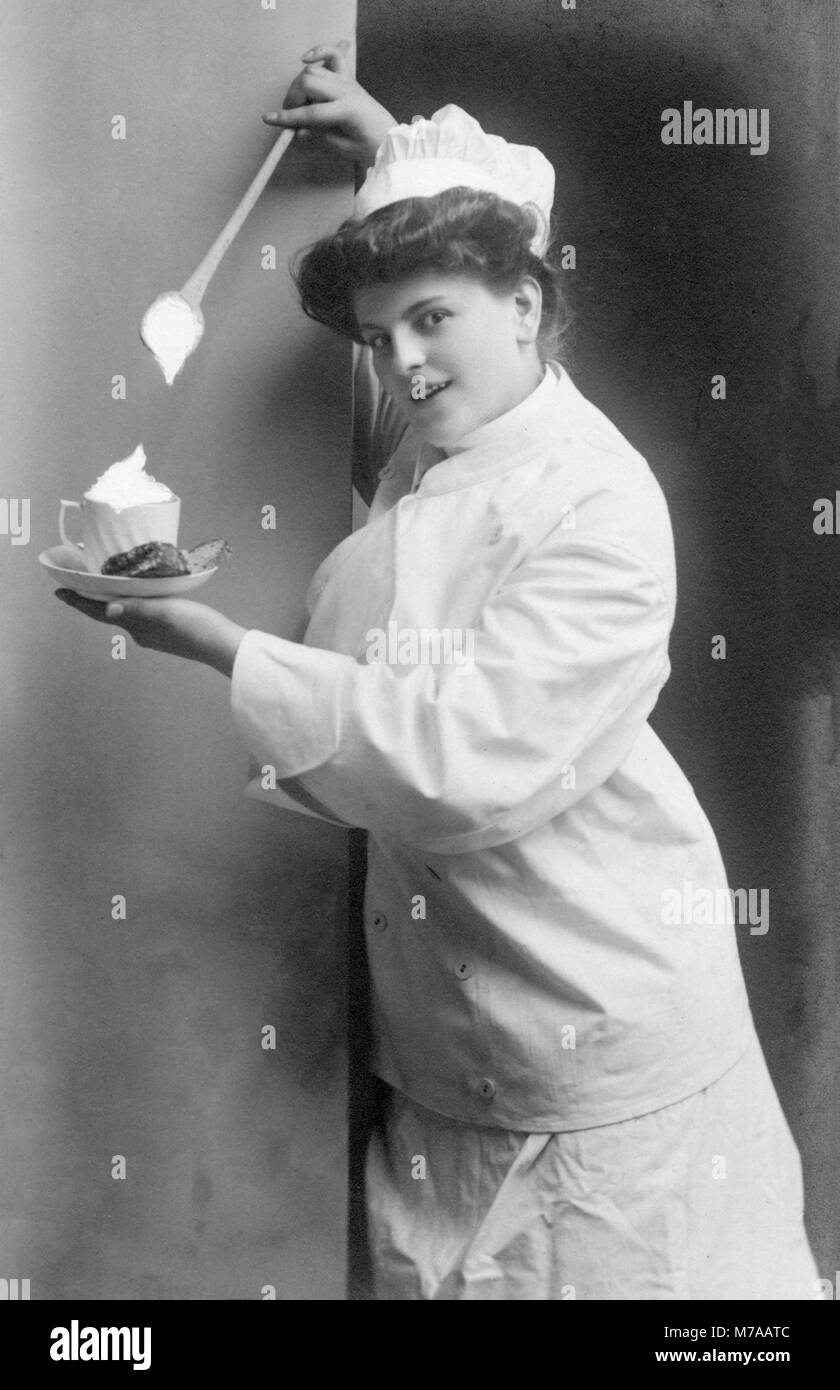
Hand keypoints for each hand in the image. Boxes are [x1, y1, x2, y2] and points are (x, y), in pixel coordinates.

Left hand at [54, 590, 247, 676]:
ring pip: (128, 613)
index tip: (59, 592)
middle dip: (95, 598)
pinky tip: (144, 593)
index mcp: (136, 626)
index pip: (100, 613)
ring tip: (111, 582)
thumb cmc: (195, 626)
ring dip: (117, 600)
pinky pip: (144, 614)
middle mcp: (141, 632)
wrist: (223, 646)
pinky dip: (136, 603)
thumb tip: (107, 610)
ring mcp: (155, 634)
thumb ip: (137, 609)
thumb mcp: (165, 611)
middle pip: (111, 612)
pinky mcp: (170, 632)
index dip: (79, 602)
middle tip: (83, 580)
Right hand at [263, 40, 397, 164]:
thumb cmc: (365, 145)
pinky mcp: (347, 76)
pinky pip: (331, 55)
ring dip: (300, 85)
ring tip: (301, 103)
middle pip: (309, 81)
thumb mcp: (340, 147)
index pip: (311, 113)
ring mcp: (346, 80)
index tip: (269, 119)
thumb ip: (318, 135)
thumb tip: (297, 129)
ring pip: (313, 70)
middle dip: (293, 97)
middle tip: (292, 114)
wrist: (385, 136)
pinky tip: (304, 58)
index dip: (288, 118)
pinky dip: (317, 51)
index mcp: (347, 111)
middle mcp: (346, 90)